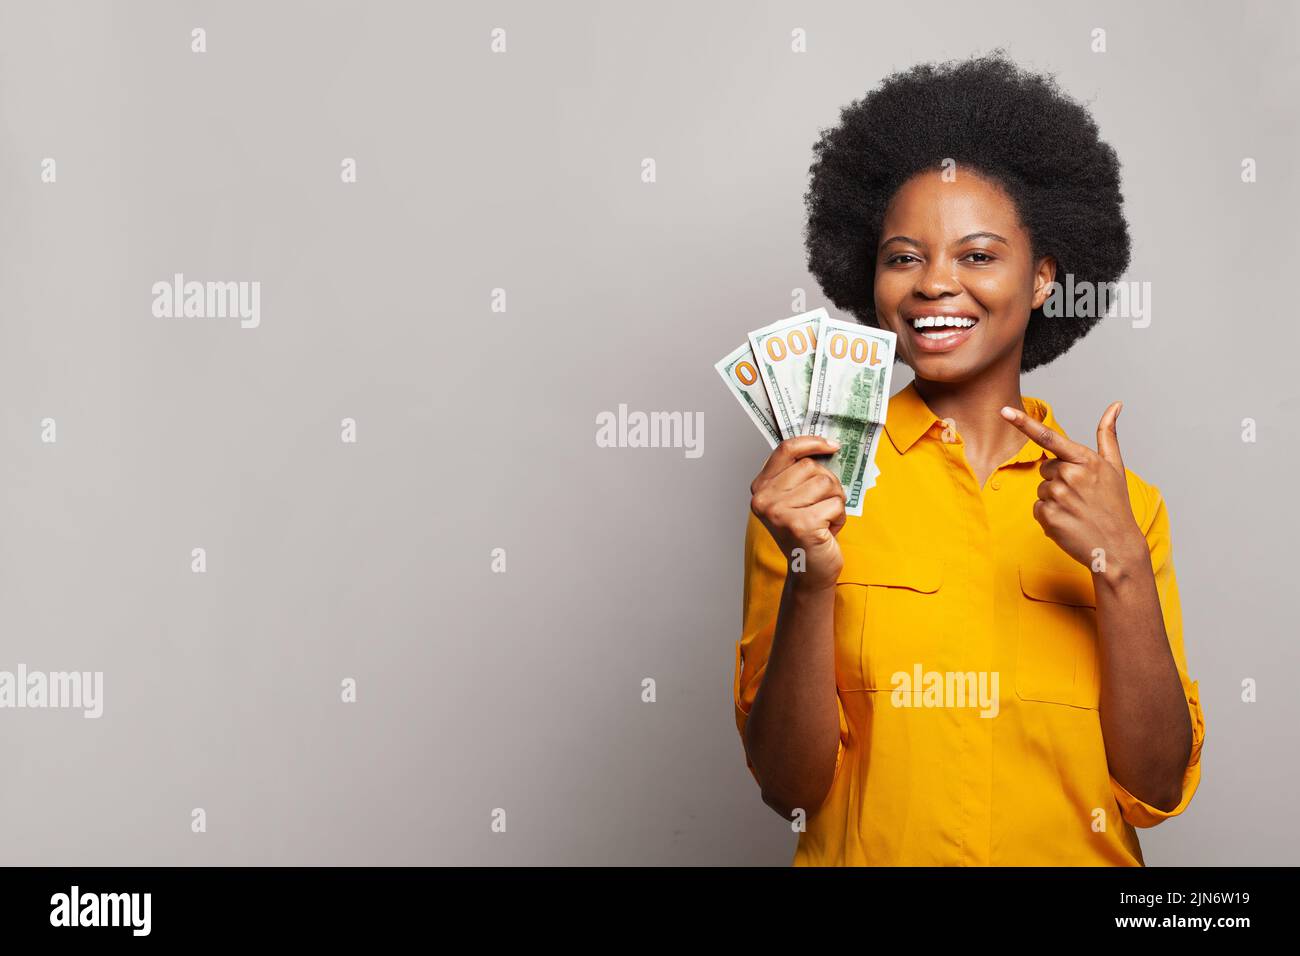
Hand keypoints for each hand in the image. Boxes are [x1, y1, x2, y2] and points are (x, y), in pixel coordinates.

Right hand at [750, 435, 846, 590]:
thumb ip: (802, 475)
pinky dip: (839, 517)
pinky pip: (834, 504)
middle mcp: (764, 499)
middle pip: (812, 467)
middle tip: (824, 506)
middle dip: (829, 484)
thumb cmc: (808, 532)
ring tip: (826, 519)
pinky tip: (829, 531)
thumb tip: (828, 446)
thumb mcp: (797, 499)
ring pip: (826, 483)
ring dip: (836, 501)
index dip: (811, 442)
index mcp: (761, 488)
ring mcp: (779, 512)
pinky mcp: (800, 525)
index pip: (786, 450)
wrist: (810, 571)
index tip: (832, 445)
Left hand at [999, 401, 1146, 572]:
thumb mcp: (1115, 467)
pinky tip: (1068, 522)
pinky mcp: (1048, 516)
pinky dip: (1049, 515)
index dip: (1023, 423)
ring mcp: (1058, 497)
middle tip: (1080, 495)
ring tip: (1076, 510)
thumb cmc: (1115, 505)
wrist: (1116, 547)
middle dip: (1058, 479)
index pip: (1048, 437)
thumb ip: (1108, 434)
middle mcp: (1070, 475)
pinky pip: (1038, 508)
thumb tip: (1115, 405)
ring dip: (1054, 499)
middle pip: (1045, 468)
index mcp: (1085, 460)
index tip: (1004, 411)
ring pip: (1041, 489)